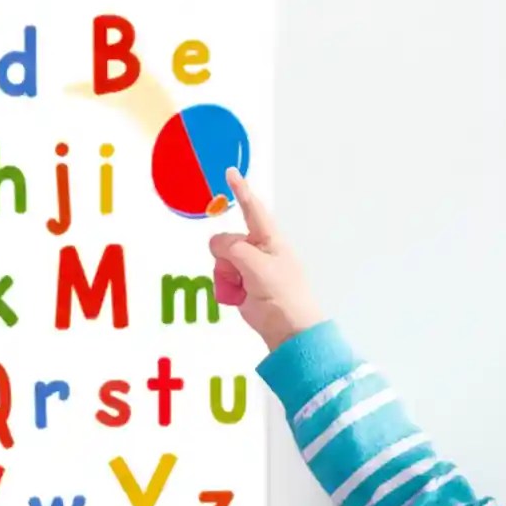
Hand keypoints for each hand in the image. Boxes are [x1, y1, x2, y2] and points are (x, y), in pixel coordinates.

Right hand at [209, 168, 323, 351]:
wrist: (289, 332)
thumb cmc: (284, 298)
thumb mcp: (258, 267)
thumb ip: (233, 249)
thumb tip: (216, 244)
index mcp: (270, 240)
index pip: (253, 209)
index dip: (241, 190)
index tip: (230, 173)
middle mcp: (259, 250)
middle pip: (227, 241)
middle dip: (225, 258)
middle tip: (240, 276)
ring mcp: (250, 269)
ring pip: (221, 261)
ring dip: (225, 277)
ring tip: (242, 290)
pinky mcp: (242, 286)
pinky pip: (222, 279)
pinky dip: (225, 289)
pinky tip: (238, 299)